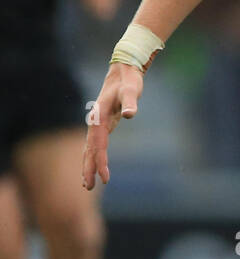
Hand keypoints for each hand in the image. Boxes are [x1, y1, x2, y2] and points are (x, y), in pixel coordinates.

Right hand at [82, 62, 143, 189]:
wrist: (123, 71)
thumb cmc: (129, 81)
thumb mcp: (131, 90)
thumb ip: (130, 102)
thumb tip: (129, 114)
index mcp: (99, 116)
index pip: (99, 145)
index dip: (101, 162)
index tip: (104, 177)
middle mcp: (95, 121)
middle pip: (90, 149)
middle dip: (89, 168)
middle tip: (89, 187)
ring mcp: (97, 123)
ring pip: (90, 148)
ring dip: (88, 165)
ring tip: (88, 184)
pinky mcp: (103, 123)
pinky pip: (95, 144)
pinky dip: (94, 156)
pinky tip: (95, 165)